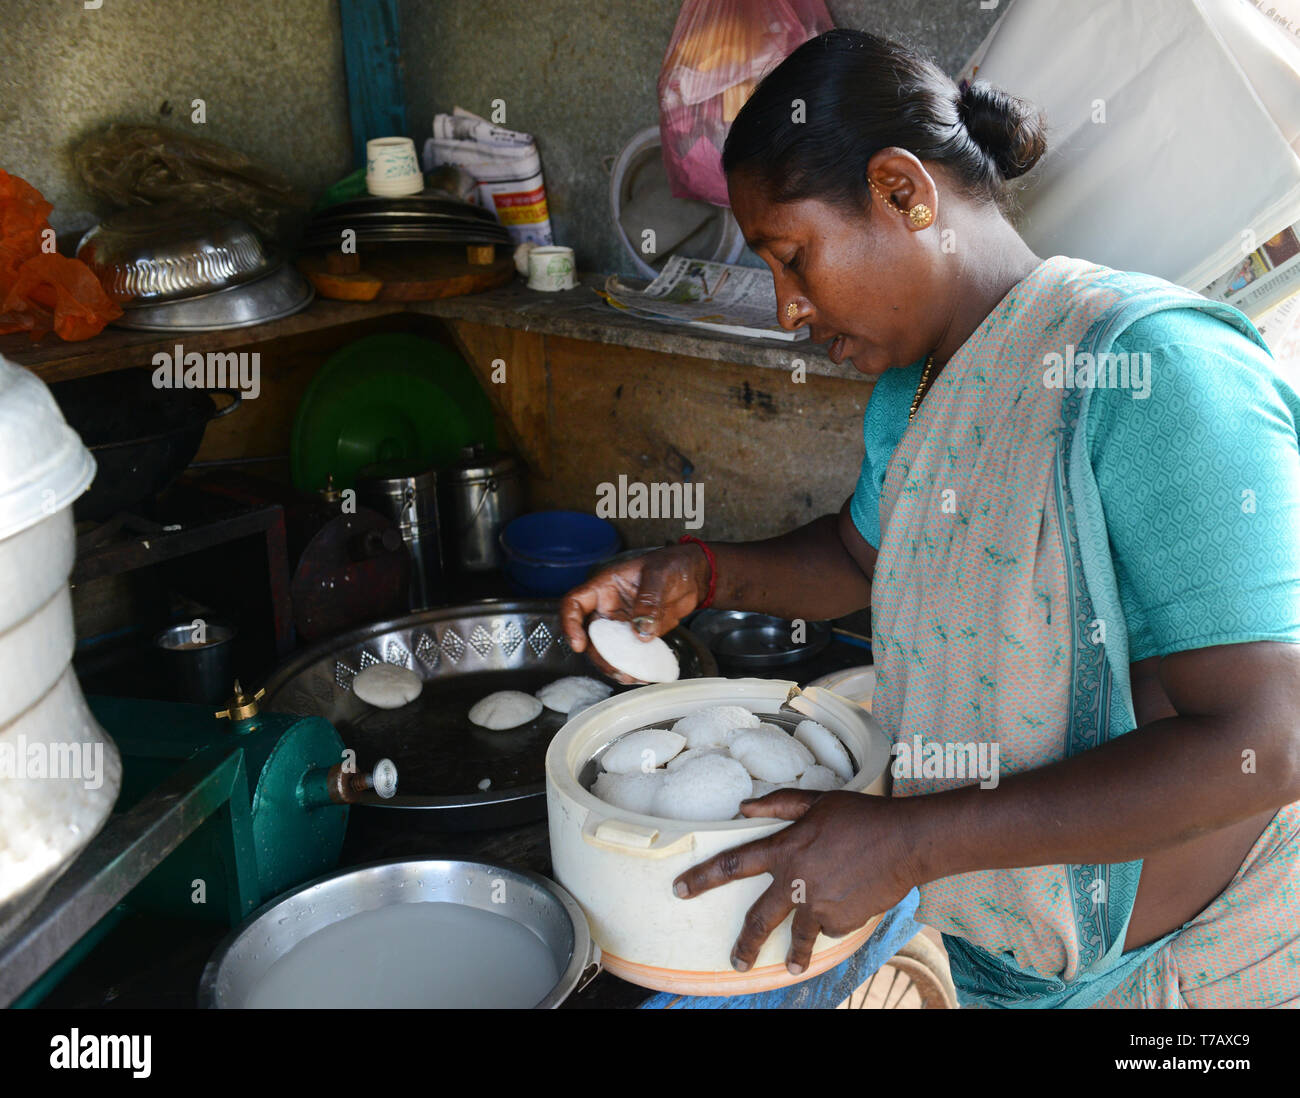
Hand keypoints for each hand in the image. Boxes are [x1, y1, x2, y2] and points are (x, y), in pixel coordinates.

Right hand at [559, 545, 709, 683]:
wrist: (693, 577)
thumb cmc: (671, 565)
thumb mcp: (659, 575)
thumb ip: (649, 601)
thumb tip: (641, 632)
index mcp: (604, 587)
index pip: (574, 604)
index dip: (570, 624)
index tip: (579, 645)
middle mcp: (608, 607)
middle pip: (590, 635)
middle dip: (599, 656)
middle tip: (617, 669)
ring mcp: (622, 624)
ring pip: (608, 650)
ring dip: (616, 666)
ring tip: (632, 677)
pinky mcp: (637, 636)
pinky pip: (629, 654)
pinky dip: (634, 666)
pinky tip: (644, 675)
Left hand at [672, 790, 918, 974]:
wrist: (906, 841)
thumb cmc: (861, 815)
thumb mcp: (817, 801)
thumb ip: (779, 805)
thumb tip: (743, 807)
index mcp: (785, 848)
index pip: (732, 865)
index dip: (703, 878)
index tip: (680, 890)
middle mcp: (796, 881)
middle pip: (760, 919)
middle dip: (745, 944)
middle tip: (735, 961)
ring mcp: (819, 904)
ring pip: (799, 934)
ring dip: (795, 954)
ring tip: (791, 966)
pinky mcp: (842, 920)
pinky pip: (830, 925)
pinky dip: (834, 918)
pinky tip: (850, 902)